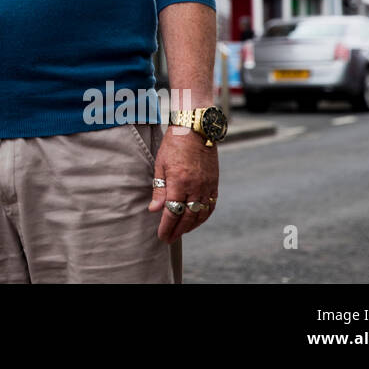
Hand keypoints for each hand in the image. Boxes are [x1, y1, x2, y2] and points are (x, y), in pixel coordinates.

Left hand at [147, 125, 218, 242]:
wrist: (195, 129)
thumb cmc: (174, 144)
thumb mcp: (160, 164)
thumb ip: (159, 188)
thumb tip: (154, 209)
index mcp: (179, 182)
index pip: (172, 212)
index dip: (166, 226)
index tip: (162, 236)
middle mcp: (195, 187)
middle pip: (187, 217)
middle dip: (177, 230)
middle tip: (169, 238)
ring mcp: (207, 186)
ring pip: (201, 214)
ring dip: (191, 226)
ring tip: (181, 232)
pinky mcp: (214, 184)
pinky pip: (211, 206)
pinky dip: (204, 217)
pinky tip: (197, 221)